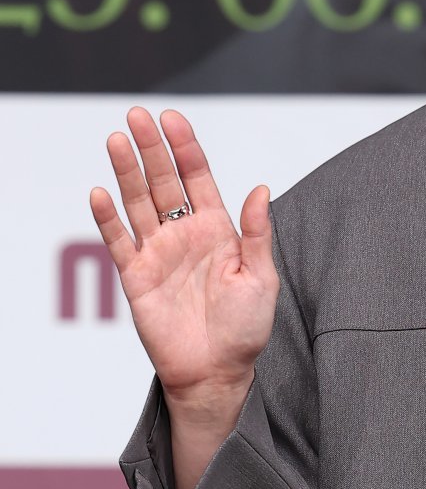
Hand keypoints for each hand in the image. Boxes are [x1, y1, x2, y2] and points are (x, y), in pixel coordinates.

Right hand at [91, 107, 277, 405]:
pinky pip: (119, 242)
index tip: (171, 119)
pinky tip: (101, 193)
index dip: (185, 148)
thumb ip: (257, 234)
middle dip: (151, 148)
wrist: (217, 372)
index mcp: (218, 230)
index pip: (198, 178)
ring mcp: (158, 253)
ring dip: (126, 172)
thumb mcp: (261, 278)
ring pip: (138, 203)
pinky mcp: (136, 277)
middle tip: (136, 116)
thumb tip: (260, 188)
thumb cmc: (245, 329)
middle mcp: (184, 235)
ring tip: (116, 140)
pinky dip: (108, 219)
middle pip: (163, 182)